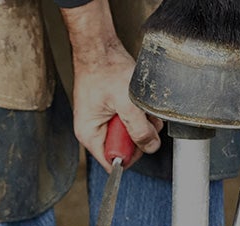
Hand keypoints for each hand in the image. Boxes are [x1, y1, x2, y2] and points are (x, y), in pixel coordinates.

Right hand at [60, 0, 161, 170]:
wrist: (100, 48)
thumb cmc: (105, 69)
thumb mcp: (127, 102)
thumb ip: (140, 128)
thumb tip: (150, 146)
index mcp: (89, 134)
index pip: (112, 162)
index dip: (131, 155)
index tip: (141, 140)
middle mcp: (92, 131)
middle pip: (122, 149)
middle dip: (139, 136)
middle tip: (143, 117)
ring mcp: (101, 122)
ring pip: (128, 135)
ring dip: (140, 124)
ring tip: (140, 106)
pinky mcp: (108, 113)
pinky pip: (127, 122)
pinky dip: (137, 115)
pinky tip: (136, 102)